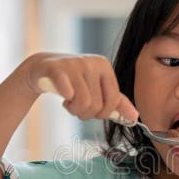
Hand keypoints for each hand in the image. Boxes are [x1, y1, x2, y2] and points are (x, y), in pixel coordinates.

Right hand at [23, 52, 138, 120]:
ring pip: (82, 102)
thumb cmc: (74, 80)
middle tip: (76, 107)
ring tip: (68, 102)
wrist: (43, 67)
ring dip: (73, 110)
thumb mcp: (97, 88)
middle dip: (85, 113)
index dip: (102, 113)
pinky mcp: (57, 69)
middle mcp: (91, 63)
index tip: (92, 111)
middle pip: (96, 104)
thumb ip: (116, 102)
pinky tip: (63, 97)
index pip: (112, 100)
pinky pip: (67, 91)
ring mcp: (74, 64)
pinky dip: (66, 99)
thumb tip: (134, 116)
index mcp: (104, 66)